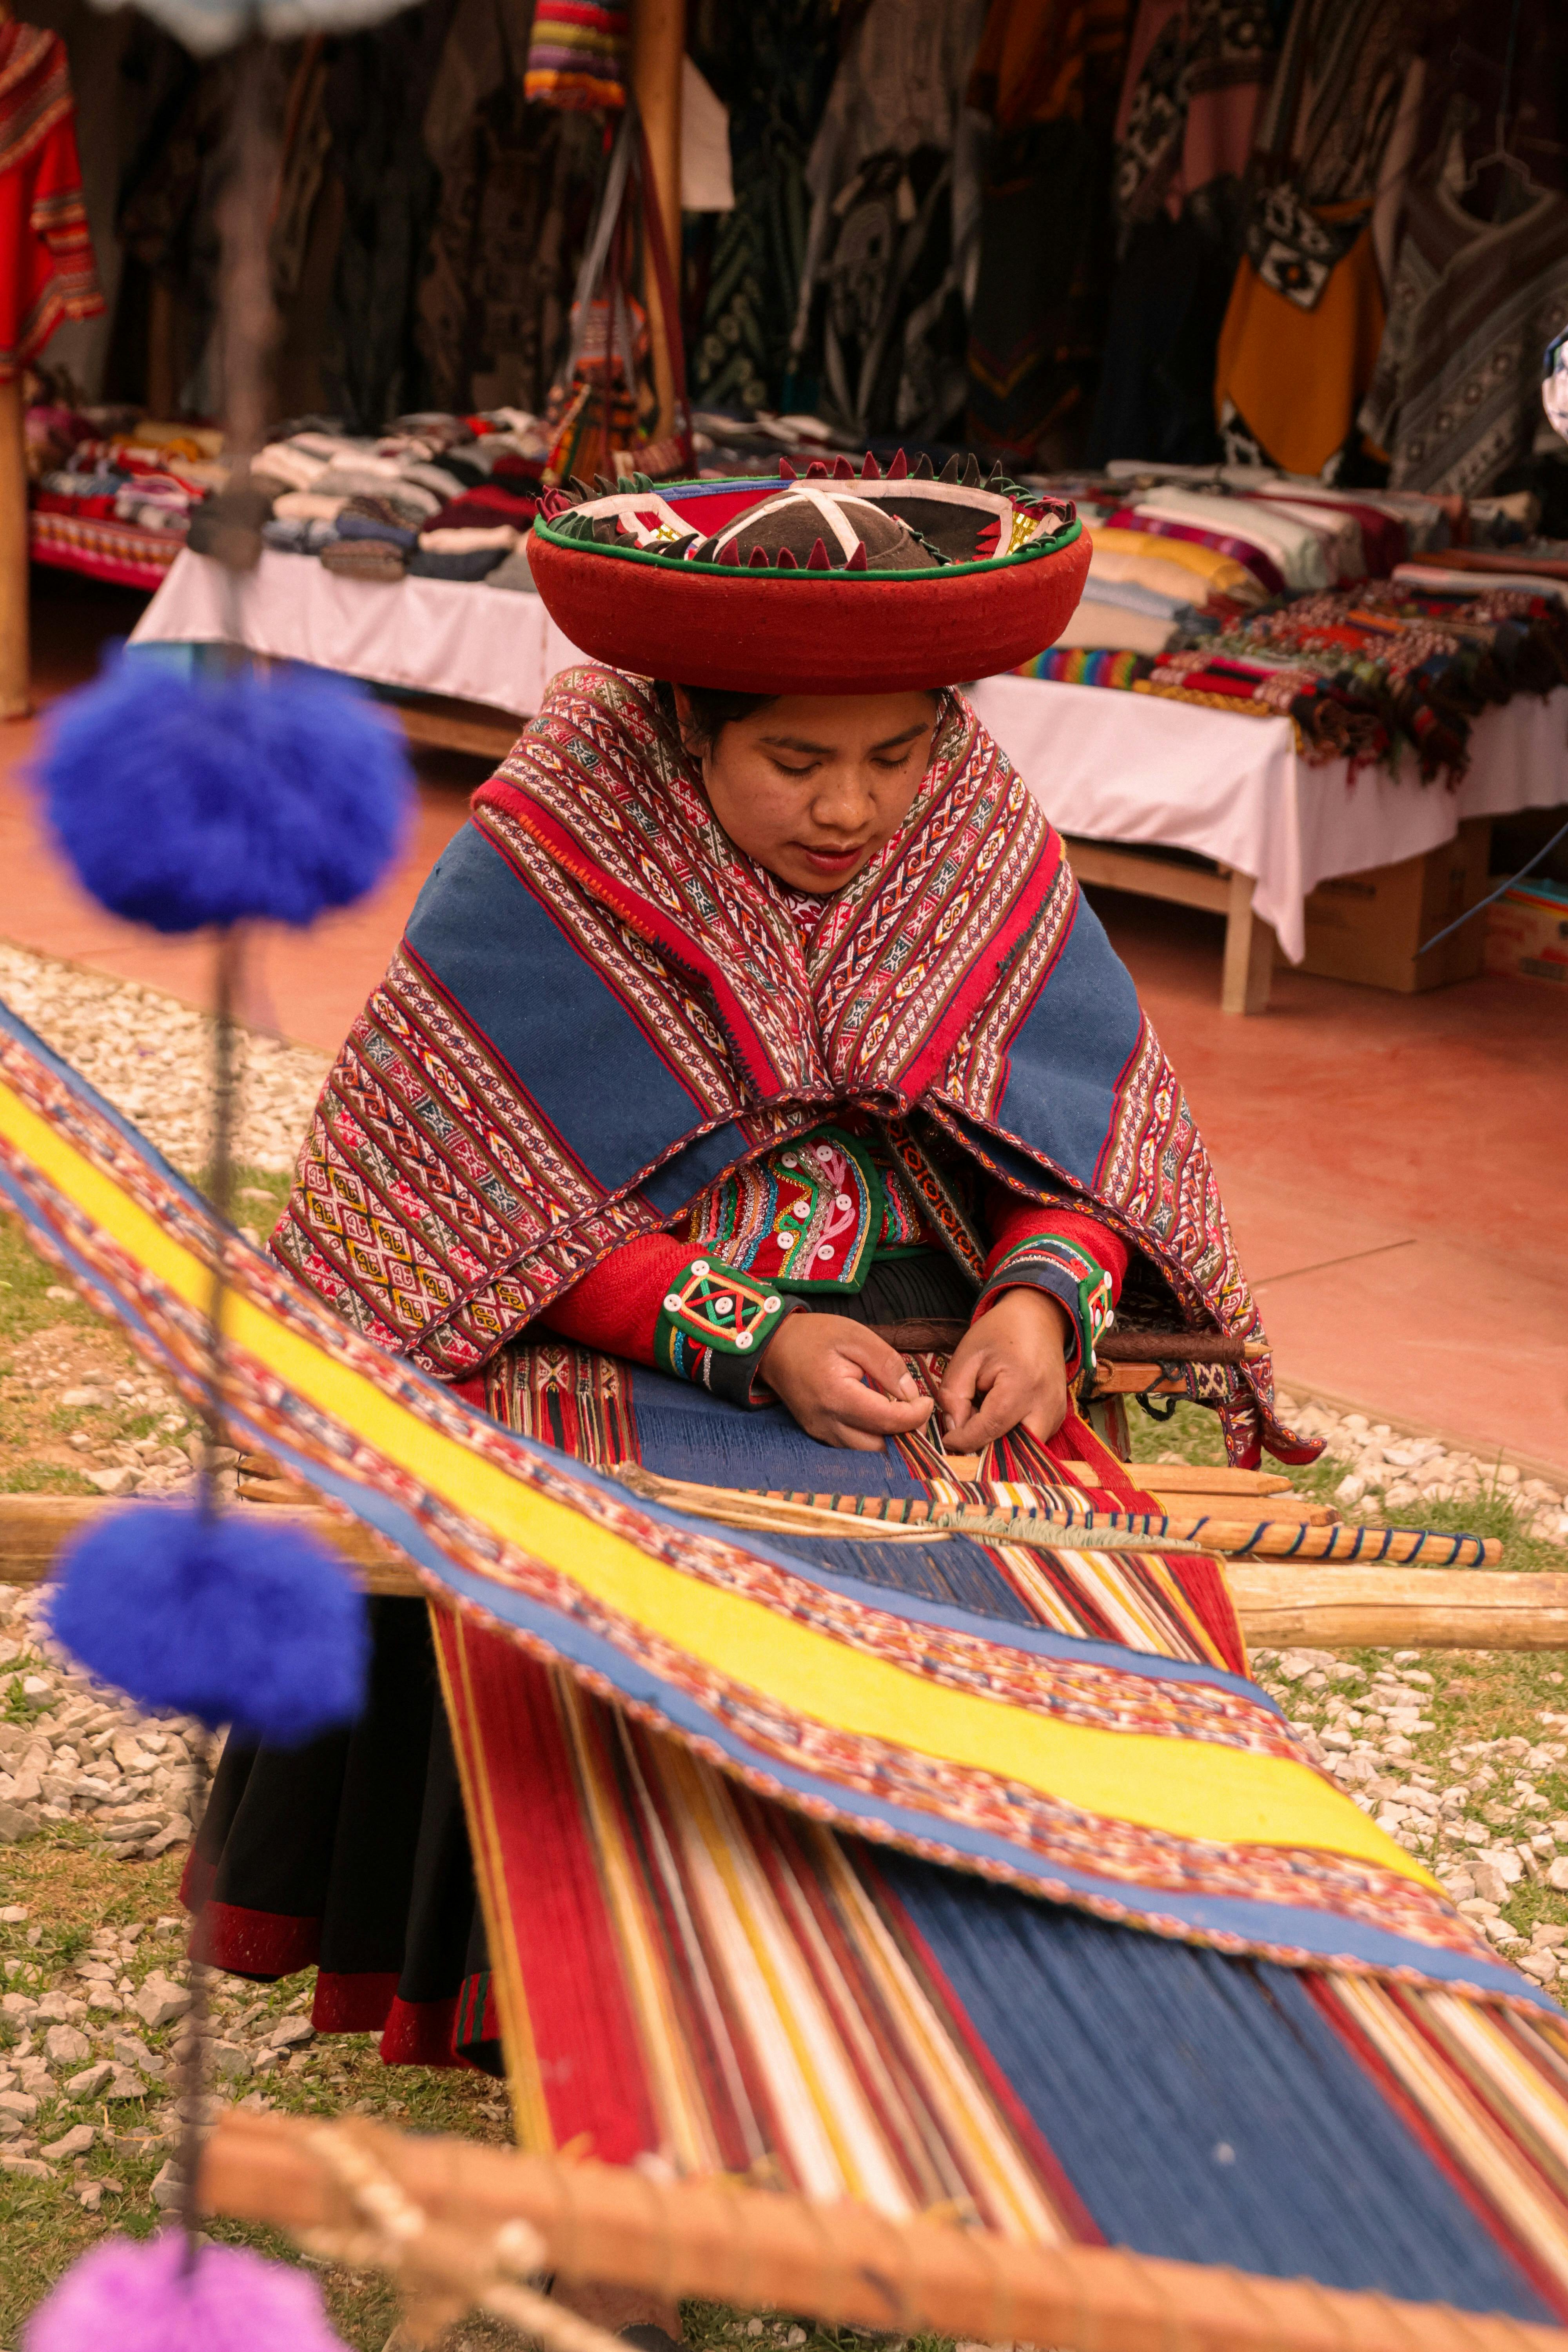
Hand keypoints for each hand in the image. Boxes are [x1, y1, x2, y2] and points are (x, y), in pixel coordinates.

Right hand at [760, 1314, 934, 1450]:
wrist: (773, 1346)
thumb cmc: (814, 1336)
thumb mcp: (855, 1336)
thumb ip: (886, 1363)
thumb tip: (911, 1393)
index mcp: (836, 1395)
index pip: (887, 1420)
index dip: (915, 1415)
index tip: (926, 1401)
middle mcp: (826, 1422)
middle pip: (878, 1447)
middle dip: (902, 1432)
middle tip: (913, 1409)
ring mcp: (819, 1431)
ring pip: (865, 1453)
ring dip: (886, 1438)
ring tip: (896, 1413)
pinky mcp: (817, 1433)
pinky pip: (851, 1447)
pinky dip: (869, 1437)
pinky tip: (876, 1416)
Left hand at [936, 1288, 1071, 1453]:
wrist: (1038, 1318)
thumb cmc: (999, 1333)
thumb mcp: (967, 1355)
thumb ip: (954, 1394)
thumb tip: (955, 1428)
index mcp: (1022, 1384)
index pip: (991, 1428)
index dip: (965, 1439)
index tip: (948, 1439)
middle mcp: (1046, 1403)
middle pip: (1014, 1447)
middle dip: (987, 1446)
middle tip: (968, 1429)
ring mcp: (1057, 1412)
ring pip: (1025, 1448)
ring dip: (1001, 1442)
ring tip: (985, 1416)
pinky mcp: (1059, 1416)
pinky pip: (1034, 1438)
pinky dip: (1014, 1435)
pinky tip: (1001, 1415)